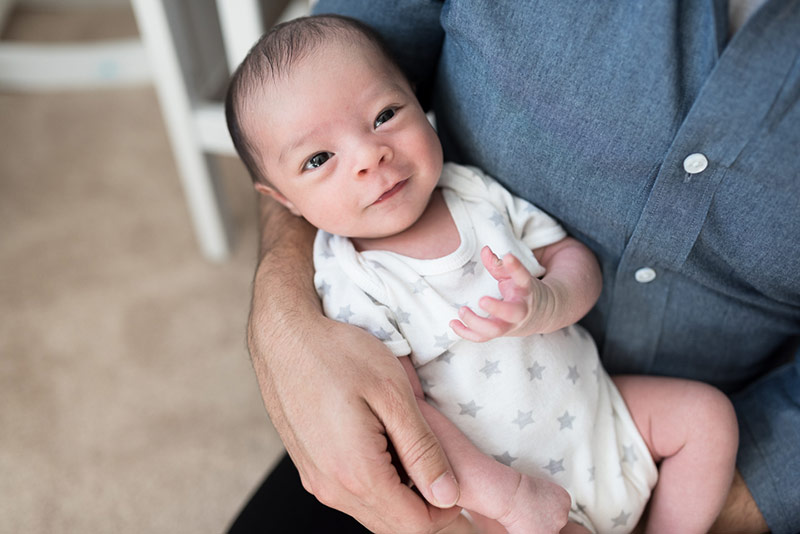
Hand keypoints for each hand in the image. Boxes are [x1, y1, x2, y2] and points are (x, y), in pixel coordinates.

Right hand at [249, 313, 462, 533]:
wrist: (284, 336)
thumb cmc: (338, 354)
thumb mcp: (393, 394)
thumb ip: (421, 449)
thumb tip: (447, 495)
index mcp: (357, 473)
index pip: (415, 524)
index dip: (448, 514)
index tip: (460, 483)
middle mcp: (332, 488)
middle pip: (394, 526)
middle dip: (427, 510)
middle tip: (448, 477)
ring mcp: (317, 479)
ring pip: (372, 512)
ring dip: (403, 498)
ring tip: (419, 458)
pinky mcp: (309, 467)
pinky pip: (352, 495)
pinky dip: (379, 486)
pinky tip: (390, 451)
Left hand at [450, 246, 558, 341]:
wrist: (542, 314)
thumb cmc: (523, 291)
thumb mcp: (516, 277)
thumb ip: (499, 265)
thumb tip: (484, 250)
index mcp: (526, 291)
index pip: (523, 278)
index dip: (516, 267)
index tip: (508, 256)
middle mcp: (521, 310)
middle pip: (512, 313)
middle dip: (497, 308)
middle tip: (481, 299)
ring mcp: (510, 324)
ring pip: (495, 330)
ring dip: (476, 323)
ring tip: (461, 310)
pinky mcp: (499, 333)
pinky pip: (482, 338)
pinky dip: (466, 333)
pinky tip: (453, 323)